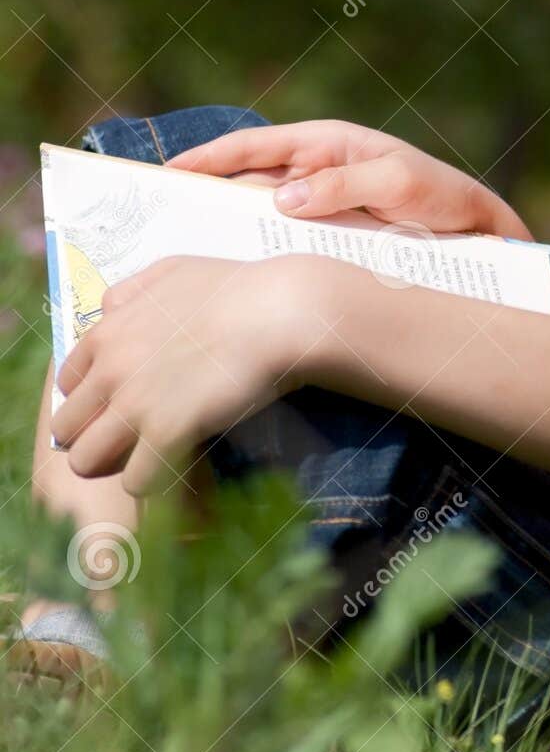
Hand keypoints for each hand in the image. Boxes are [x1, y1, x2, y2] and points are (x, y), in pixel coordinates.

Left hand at [52, 255, 310, 495]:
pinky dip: (154, 481)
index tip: (120, 405)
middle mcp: (110, 371)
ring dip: (115, 465)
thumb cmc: (236, 288)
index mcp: (107, 333)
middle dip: (95, 436)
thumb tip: (110, 309)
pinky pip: (136, 481)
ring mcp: (136, 404)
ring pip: (87, 461)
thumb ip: (132, 291)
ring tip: (149, 459)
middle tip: (132, 439)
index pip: (68, 384)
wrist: (279, 312)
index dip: (92, 399)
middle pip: (68, 428)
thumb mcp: (173, 271)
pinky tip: (177, 465)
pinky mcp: (167, 433)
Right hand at [168, 119, 528, 237]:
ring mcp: (324, 205)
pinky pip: (288, 242)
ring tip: (190, 258)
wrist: (483, 233)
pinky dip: (264, 255)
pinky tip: (246, 280)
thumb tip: (281, 198)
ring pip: (264, 216)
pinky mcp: (334, 236)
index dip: (209, 159)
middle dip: (206, 198)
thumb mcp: (396, 185)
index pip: (255, 147)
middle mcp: (319, 171)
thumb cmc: (443, 198)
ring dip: (232, 232)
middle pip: (249, 182)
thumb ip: (342, 187)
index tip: (167, 172)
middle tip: (162, 222)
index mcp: (327, 144)